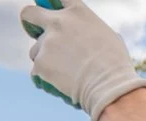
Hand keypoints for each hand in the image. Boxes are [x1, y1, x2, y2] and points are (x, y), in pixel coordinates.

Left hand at [18, 0, 145, 119]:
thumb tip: (88, 37)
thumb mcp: (108, 36)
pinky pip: (36, 73)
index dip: (51, 5)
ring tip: (65, 74)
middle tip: (33, 32)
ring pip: (35, 51)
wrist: (108, 87)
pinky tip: (59, 85)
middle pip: (29, 14)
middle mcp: (58, 22)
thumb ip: (90, 31)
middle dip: (30, 23)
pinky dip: (44, 80)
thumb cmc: (115, 66)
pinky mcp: (40, 64)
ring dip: (45, 61)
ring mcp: (47, 42)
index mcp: (77, 12)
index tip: (49, 11)